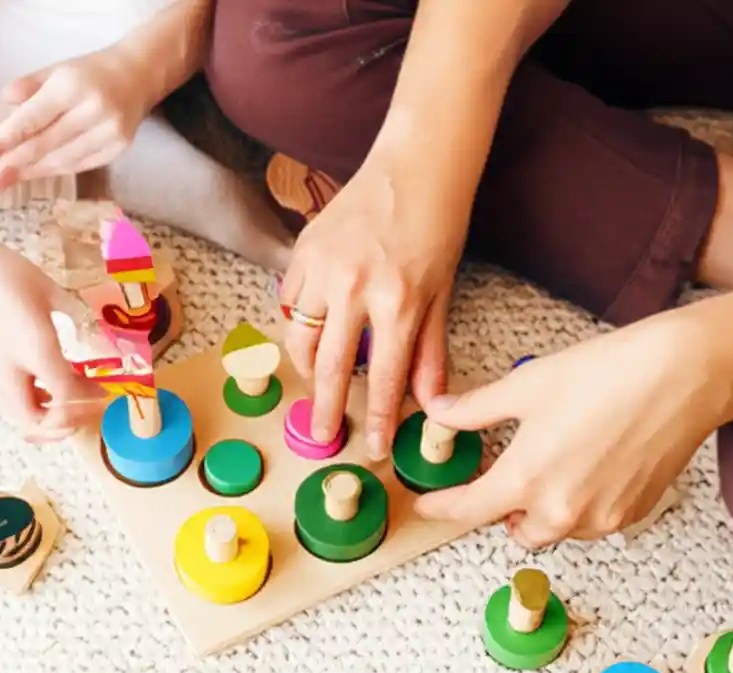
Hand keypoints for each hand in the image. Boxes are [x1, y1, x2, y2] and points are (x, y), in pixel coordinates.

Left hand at [0, 45, 152, 195]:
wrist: (140, 74)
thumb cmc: (90, 72)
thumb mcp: (56, 69)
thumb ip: (29, 86)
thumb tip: (3, 103)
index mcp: (71, 86)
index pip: (31, 119)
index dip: (4, 140)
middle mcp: (92, 110)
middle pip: (44, 145)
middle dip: (13, 165)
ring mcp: (109, 132)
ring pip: (62, 160)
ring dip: (31, 172)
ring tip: (6, 181)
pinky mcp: (119, 147)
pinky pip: (81, 164)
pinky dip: (55, 170)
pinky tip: (35, 173)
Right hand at [0, 241, 103, 442]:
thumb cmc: (13, 280)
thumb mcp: (52, 297)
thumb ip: (75, 319)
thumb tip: (96, 337)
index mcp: (34, 355)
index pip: (63, 400)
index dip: (86, 403)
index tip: (104, 392)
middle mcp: (11, 374)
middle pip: (36, 422)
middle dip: (65, 423)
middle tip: (88, 408)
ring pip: (23, 416)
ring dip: (50, 417)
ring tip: (73, 400)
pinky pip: (16, 402)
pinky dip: (36, 405)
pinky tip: (52, 386)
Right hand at [279, 156, 467, 459]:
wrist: (415, 166)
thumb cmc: (438, 226)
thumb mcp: (442, 293)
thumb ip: (429, 352)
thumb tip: (429, 406)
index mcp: (397, 302)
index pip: (380, 378)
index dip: (373, 419)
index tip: (367, 446)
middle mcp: (354, 288)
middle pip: (327, 367)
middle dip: (323, 409)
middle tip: (321, 436)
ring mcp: (323, 267)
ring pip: (299, 336)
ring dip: (307, 366)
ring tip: (317, 381)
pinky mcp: (303, 249)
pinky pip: (290, 301)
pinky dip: (298, 321)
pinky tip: (313, 328)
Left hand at [413, 311, 728, 547]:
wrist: (683, 375)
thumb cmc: (607, 374)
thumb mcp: (526, 387)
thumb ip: (475, 409)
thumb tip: (438, 412)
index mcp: (526, 480)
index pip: (467, 511)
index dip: (440, 507)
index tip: (427, 503)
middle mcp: (561, 511)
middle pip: (513, 529)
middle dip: (501, 508)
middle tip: (503, 473)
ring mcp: (600, 518)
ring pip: (553, 527)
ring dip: (542, 506)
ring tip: (551, 459)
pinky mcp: (632, 514)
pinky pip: (590, 520)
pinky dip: (579, 502)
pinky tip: (587, 463)